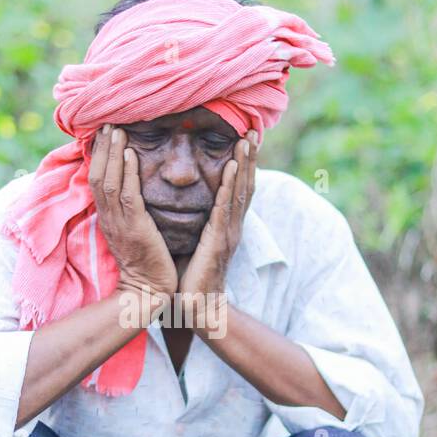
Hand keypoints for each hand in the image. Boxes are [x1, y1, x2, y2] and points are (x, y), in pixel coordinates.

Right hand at [89, 124, 177, 301]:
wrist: (149, 291)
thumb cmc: (147, 261)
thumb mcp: (132, 230)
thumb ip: (130, 209)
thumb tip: (133, 185)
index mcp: (107, 217)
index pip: (97, 179)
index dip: (99, 155)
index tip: (104, 131)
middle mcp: (109, 217)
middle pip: (98, 175)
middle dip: (102, 147)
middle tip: (108, 121)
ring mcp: (120, 223)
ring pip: (109, 181)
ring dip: (113, 153)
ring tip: (117, 129)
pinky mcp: (135, 228)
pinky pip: (128, 196)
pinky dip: (128, 172)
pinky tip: (131, 153)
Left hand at [178, 130, 257, 303]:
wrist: (197, 306)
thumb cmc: (192, 275)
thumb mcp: (195, 241)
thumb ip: (196, 221)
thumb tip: (182, 201)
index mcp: (227, 224)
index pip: (238, 187)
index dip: (244, 163)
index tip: (246, 139)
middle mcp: (232, 225)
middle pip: (245, 184)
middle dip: (250, 156)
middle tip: (254, 130)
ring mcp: (228, 232)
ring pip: (239, 191)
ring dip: (244, 164)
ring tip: (247, 140)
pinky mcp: (219, 241)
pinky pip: (224, 208)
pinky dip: (229, 186)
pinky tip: (231, 169)